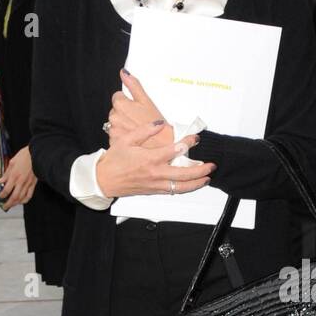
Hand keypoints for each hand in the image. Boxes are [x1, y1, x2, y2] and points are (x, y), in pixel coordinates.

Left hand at [0, 145, 36, 208]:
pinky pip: (29, 195)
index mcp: (14, 176)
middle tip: (5, 207)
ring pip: (22, 198)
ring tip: (12, 205)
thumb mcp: (11, 162)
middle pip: (14, 197)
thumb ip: (6, 174)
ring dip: (16, 203)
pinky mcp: (33, 184)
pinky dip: (25, 200)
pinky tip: (21, 201)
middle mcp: (21, 182)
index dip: (2, 195)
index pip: (6, 190)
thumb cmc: (23, 156)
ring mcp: (28, 184)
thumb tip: (0, 181)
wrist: (36, 154)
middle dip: (8, 203)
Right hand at [96, 134, 215, 198]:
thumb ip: (145, 131)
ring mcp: (156, 184)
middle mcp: (155, 173)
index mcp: (149, 159)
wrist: (104, 180)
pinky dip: (186, 189)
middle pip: (184, 174)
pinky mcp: (155, 191)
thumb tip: (160, 124)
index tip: (196, 138)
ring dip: (197, 183)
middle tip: (211, 164)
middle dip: (200, 169)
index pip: (175, 150)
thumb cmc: (114, 160)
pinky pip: (174, 191)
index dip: (188, 143)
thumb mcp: (126, 140)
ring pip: (182, 187)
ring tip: (207, 178)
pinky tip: (193, 185)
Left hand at [106, 69, 173, 147]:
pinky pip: (116, 135)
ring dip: (124, 125)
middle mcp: (114, 117)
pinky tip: (134, 136)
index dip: (129, 102)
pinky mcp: (114, 142)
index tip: (137, 109)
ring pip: (116, 123)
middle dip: (126, 113)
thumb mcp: (147, 101)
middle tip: (140, 119)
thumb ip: (133, 85)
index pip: (118, 97)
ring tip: (138, 129)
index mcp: (120, 104)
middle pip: (116, 110)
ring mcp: (113, 131)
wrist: (162, 148)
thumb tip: (124, 73)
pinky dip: (124, 135)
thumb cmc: (157, 126)